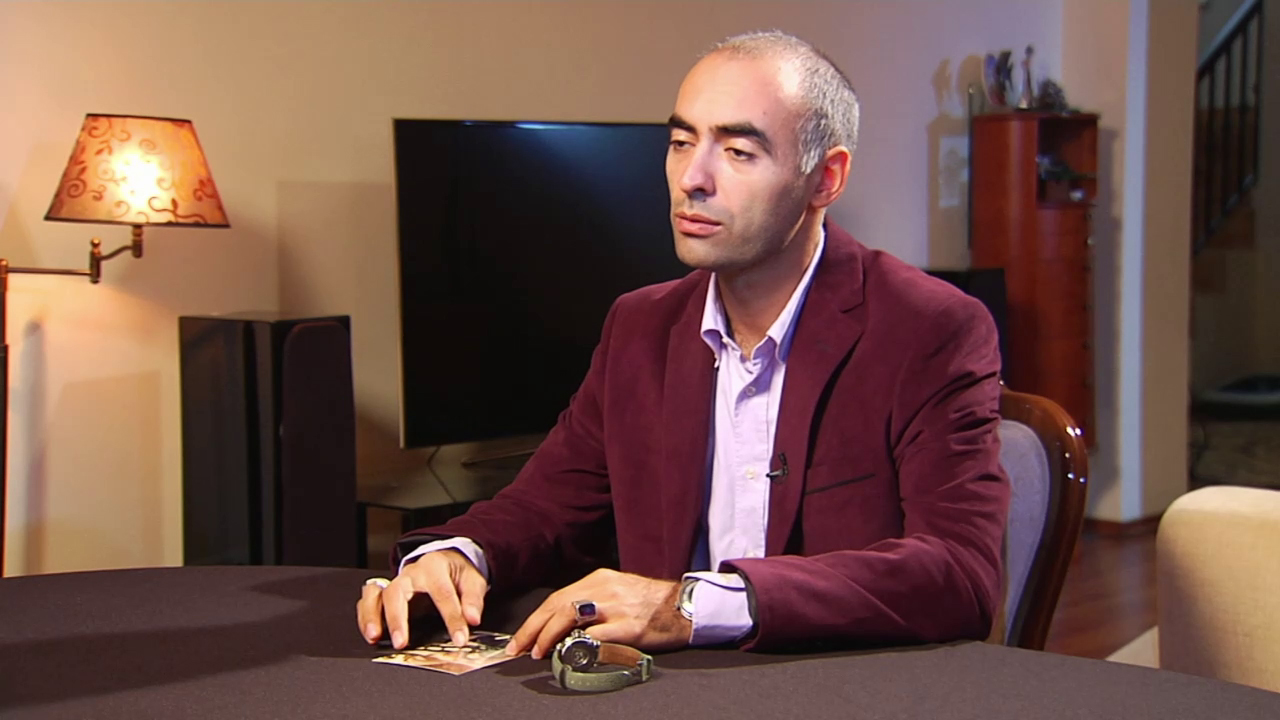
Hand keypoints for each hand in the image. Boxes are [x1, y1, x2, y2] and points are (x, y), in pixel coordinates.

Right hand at [355, 550, 487, 649]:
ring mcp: (395, 582)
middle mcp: (410, 573)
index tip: (459, 638)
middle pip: (397, 592)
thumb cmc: (456, 573)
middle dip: (397, 618)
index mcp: (434, 566)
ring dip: (372, 616)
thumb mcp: (472, 580)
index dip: (452, 618)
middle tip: (401, 642)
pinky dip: (365, 616)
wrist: (444, 561)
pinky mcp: (386, 592)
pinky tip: (370, 634)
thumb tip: (472, 618)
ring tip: (374, 637)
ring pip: (375, 594)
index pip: (442, 593)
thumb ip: (472, 599)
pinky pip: (367, 600)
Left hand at [505, 569, 690, 659]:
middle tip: (519, 649)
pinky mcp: (630, 626)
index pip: (556, 598)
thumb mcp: (617, 593)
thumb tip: (562, 628)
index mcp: (598, 580)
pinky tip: (568, 654)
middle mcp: (604, 589)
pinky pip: (596, 635)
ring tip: (539, 653)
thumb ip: (591, 605)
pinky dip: (578, 644)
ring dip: (549, 635)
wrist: (684, 606)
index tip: (521, 639)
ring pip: (570, 615)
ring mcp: (616, 606)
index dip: (535, 620)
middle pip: (557, 605)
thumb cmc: (651, 603)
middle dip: (533, 629)